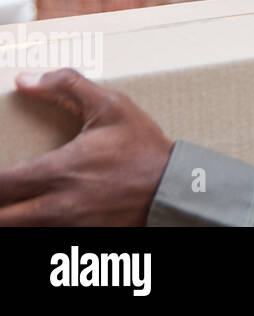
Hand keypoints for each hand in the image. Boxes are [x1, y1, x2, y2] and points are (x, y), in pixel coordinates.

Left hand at [0, 68, 174, 225]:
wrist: (174, 187)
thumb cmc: (143, 146)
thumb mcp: (112, 106)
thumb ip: (68, 86)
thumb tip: (25, 80)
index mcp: (58, 171)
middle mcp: (56, 205)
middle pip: (1, 218)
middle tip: (2, 189)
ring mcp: (66, 226)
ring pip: (17, 230)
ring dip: (10, 215)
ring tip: (11, 203)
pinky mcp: (78, 236)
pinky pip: (41, 235)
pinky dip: (32, 225)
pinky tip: (35, 212)